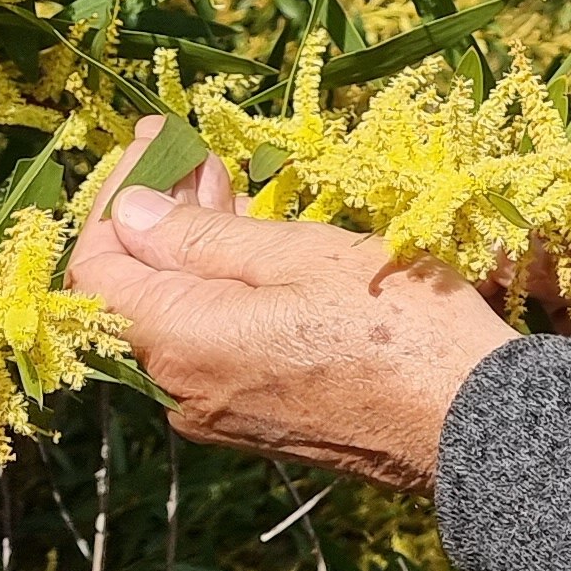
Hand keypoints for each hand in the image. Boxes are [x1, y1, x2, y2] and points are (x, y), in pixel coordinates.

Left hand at [67, 118, 513, 489]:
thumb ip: (203, 236)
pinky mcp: (255, 420)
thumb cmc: (400, 330)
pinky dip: (217, 290)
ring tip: (224, 188)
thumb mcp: (302, 256)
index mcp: (181, 344)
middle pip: (134, 291)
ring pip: (175, 316)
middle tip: (193, 150)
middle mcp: (181, 389)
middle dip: (155, 214)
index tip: (152, 142)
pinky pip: (209, 345)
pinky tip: (252, 250)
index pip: (97, 266)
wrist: (472, 428)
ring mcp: (217, 412)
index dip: (115, 197)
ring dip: (190, 248)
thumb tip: (129, 212)